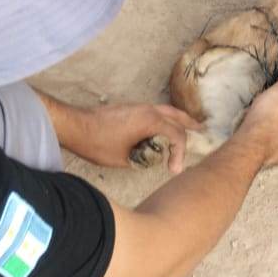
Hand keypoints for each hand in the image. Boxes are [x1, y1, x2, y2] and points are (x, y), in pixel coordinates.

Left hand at [81, 102, 200, 172]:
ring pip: (166, 111)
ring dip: (178, 119)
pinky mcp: (130, 109)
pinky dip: (165, 118)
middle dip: (190, 125)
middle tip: (201, 130)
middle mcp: (148, 110)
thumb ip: (144, 157)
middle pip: (177, 116)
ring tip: (188, 126)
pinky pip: (155, 111)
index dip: (180, 154)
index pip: (177, 136)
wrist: (75, 126)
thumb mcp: (125, 159)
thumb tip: (151, 158)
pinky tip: (162, 127)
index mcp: (150, 121)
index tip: (174, 169)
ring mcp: (139, 107)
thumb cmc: (97, 143)